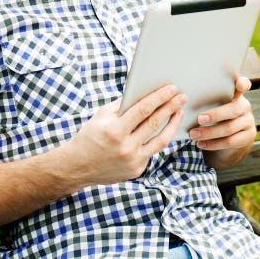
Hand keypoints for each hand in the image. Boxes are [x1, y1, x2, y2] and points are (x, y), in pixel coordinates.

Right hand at [65, 85, 186, 185]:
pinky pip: (151, 151)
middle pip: (155, 123)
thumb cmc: (89, 137)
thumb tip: (143, 94)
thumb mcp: (101, 116)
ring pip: (161, 140)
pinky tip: (163, 129)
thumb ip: (121, 106)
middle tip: (182, 97)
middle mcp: (126, 147)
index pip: (143, 109)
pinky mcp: (137, 170)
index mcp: (115, 130)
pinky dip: (157, 138)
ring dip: (172, 124)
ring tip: (179, 112)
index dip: (160, 97)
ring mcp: (133, 161)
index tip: (171, 88)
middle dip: (171, 107)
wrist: (78, 166)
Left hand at [190, 77, 256, 165]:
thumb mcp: (213, 103)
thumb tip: (182, 96)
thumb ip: (206, 98)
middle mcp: (245, 106)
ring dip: (209, 132)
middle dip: (215, 114)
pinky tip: (201, 144)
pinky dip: (213, 144)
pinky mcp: (247, 137)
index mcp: (237, 94)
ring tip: (193, 134)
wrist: (230, 134)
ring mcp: (248, 122)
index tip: (239, 85)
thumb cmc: (214, 113)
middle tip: (199, 118)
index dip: (243, 84)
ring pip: (229, 128)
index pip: (244, 84)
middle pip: (234, 110)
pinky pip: (230, 142)